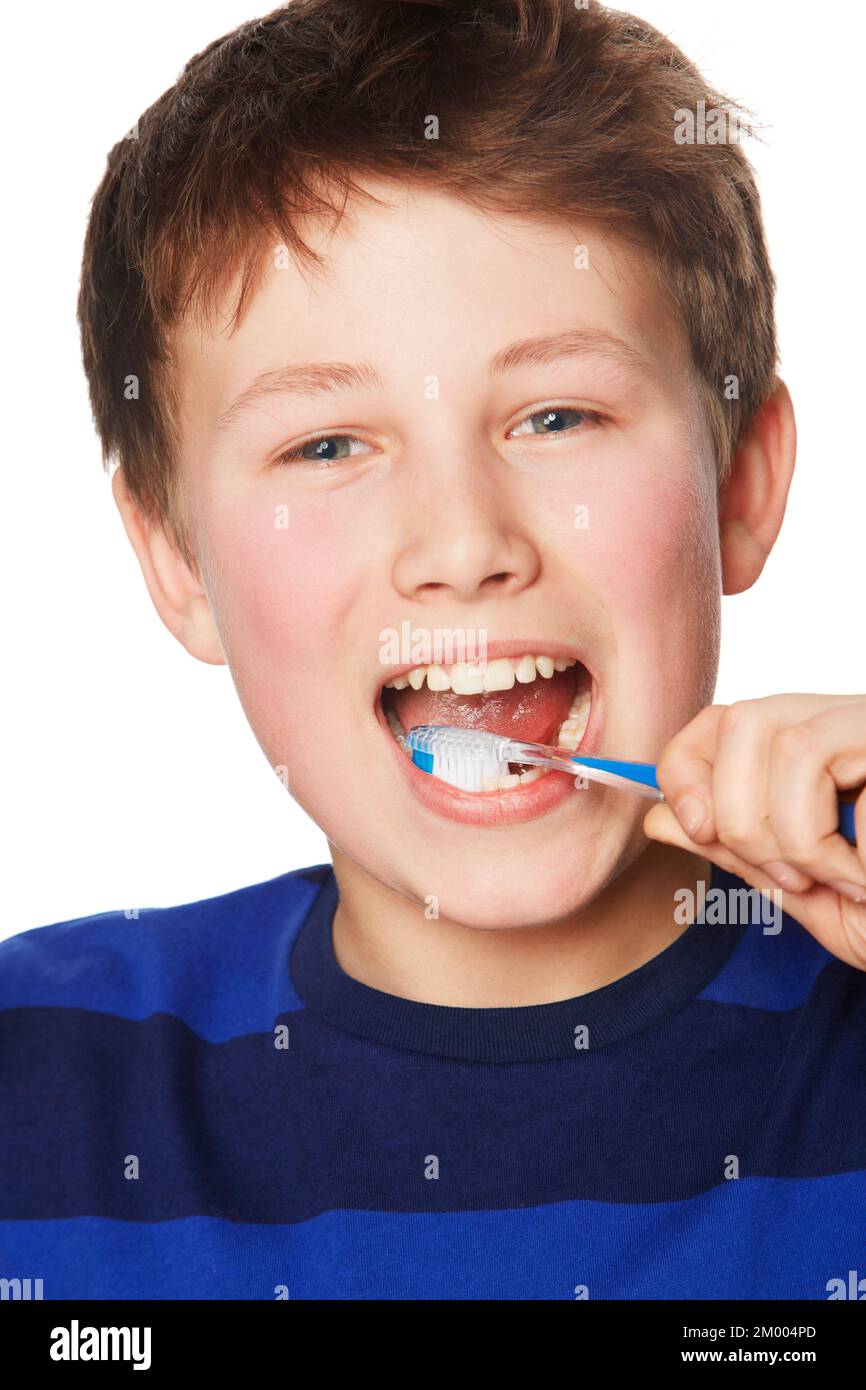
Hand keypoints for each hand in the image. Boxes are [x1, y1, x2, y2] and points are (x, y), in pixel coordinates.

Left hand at [643, 695, 865, 967]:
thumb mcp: (808, 891)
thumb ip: (738, 851)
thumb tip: (658, 813)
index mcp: (816, 749)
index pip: (725, 716)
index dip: (687, 764)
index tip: (692, 827)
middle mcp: (852, 723)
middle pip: (746, 718)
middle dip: (739, 813)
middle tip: (792, 875)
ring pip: (789, 743)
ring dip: (795, 835)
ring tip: (842, 877)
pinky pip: (852, 785)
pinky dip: (847, 853)